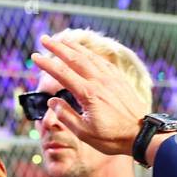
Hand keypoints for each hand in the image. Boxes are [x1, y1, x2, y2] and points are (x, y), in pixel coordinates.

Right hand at [30, 34, 153, 157]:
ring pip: (89, 57)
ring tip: (62, 40)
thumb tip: (52, 101)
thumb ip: (66, 115)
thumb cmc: (112, 138)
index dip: (47, 64)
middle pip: (74, 59)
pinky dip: (90, 54)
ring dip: (74, 47)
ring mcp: (111, 79)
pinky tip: (85, 52)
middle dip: (57, 48)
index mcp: (88, 94)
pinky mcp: (119, 80)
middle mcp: (99, 82)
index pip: (62, 74)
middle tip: (44, 39)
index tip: (35, 57)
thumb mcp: (84, 133)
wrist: (141, 134)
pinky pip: (102, 61)